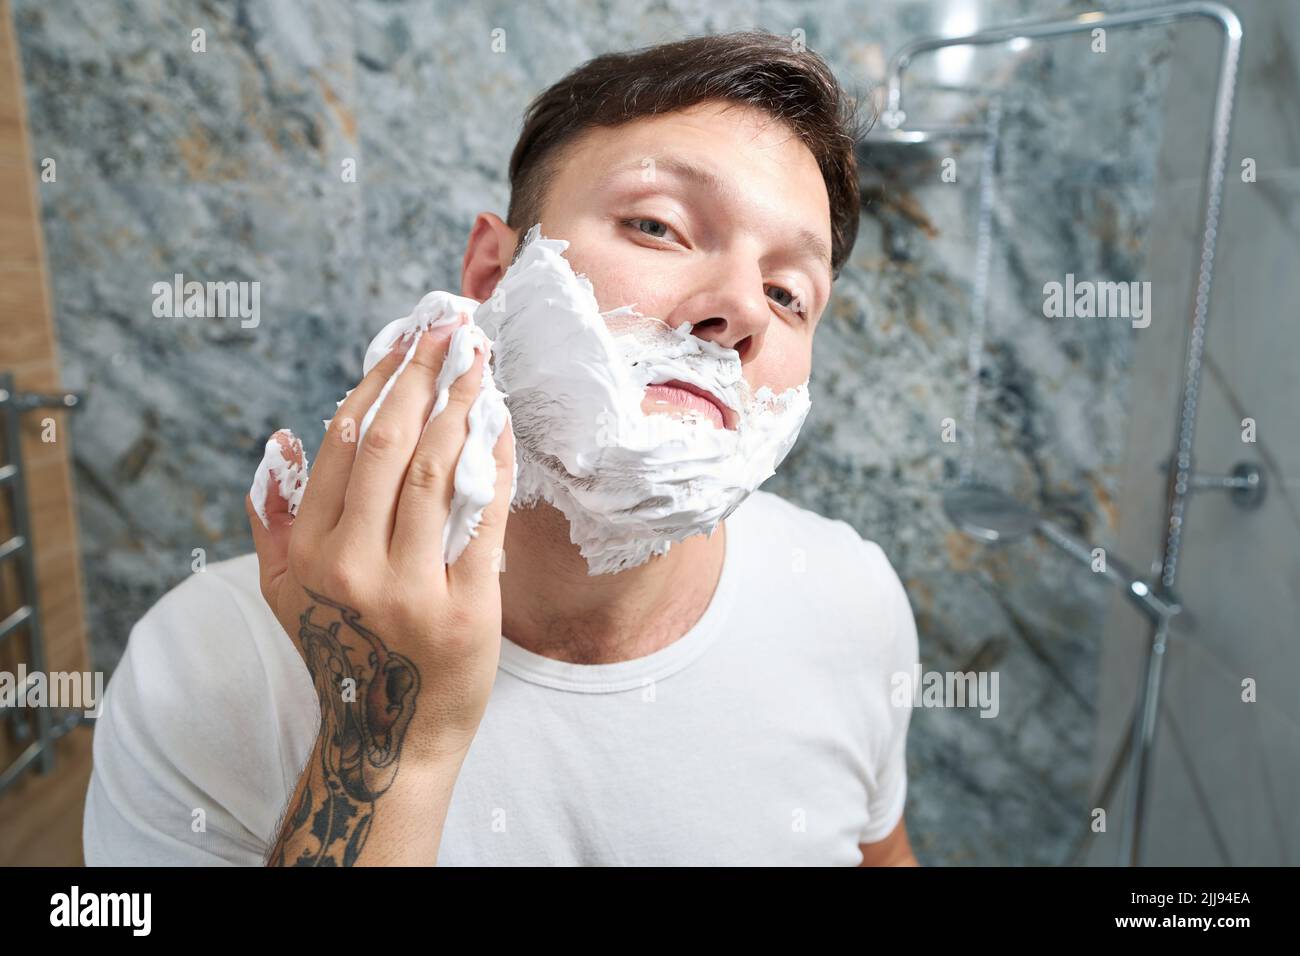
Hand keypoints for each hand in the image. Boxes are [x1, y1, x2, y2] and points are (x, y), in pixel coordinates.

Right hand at [245, 320, 513, 771]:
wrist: (393, 741)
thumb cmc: (343, 655)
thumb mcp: (286, 595)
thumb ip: (275, 520)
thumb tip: (282, 438)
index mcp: (310, 554)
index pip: (342, 446)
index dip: (376, 385)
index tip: (403, 342)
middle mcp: (353, 568)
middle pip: (390, 447)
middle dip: (422, 376)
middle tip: (450, 327)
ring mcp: (410, 592)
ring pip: (436, 475)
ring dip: (461, 408)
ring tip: (478, 362)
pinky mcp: (465, 611)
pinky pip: (483, 520)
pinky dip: (495, 464)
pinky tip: (503, 424)